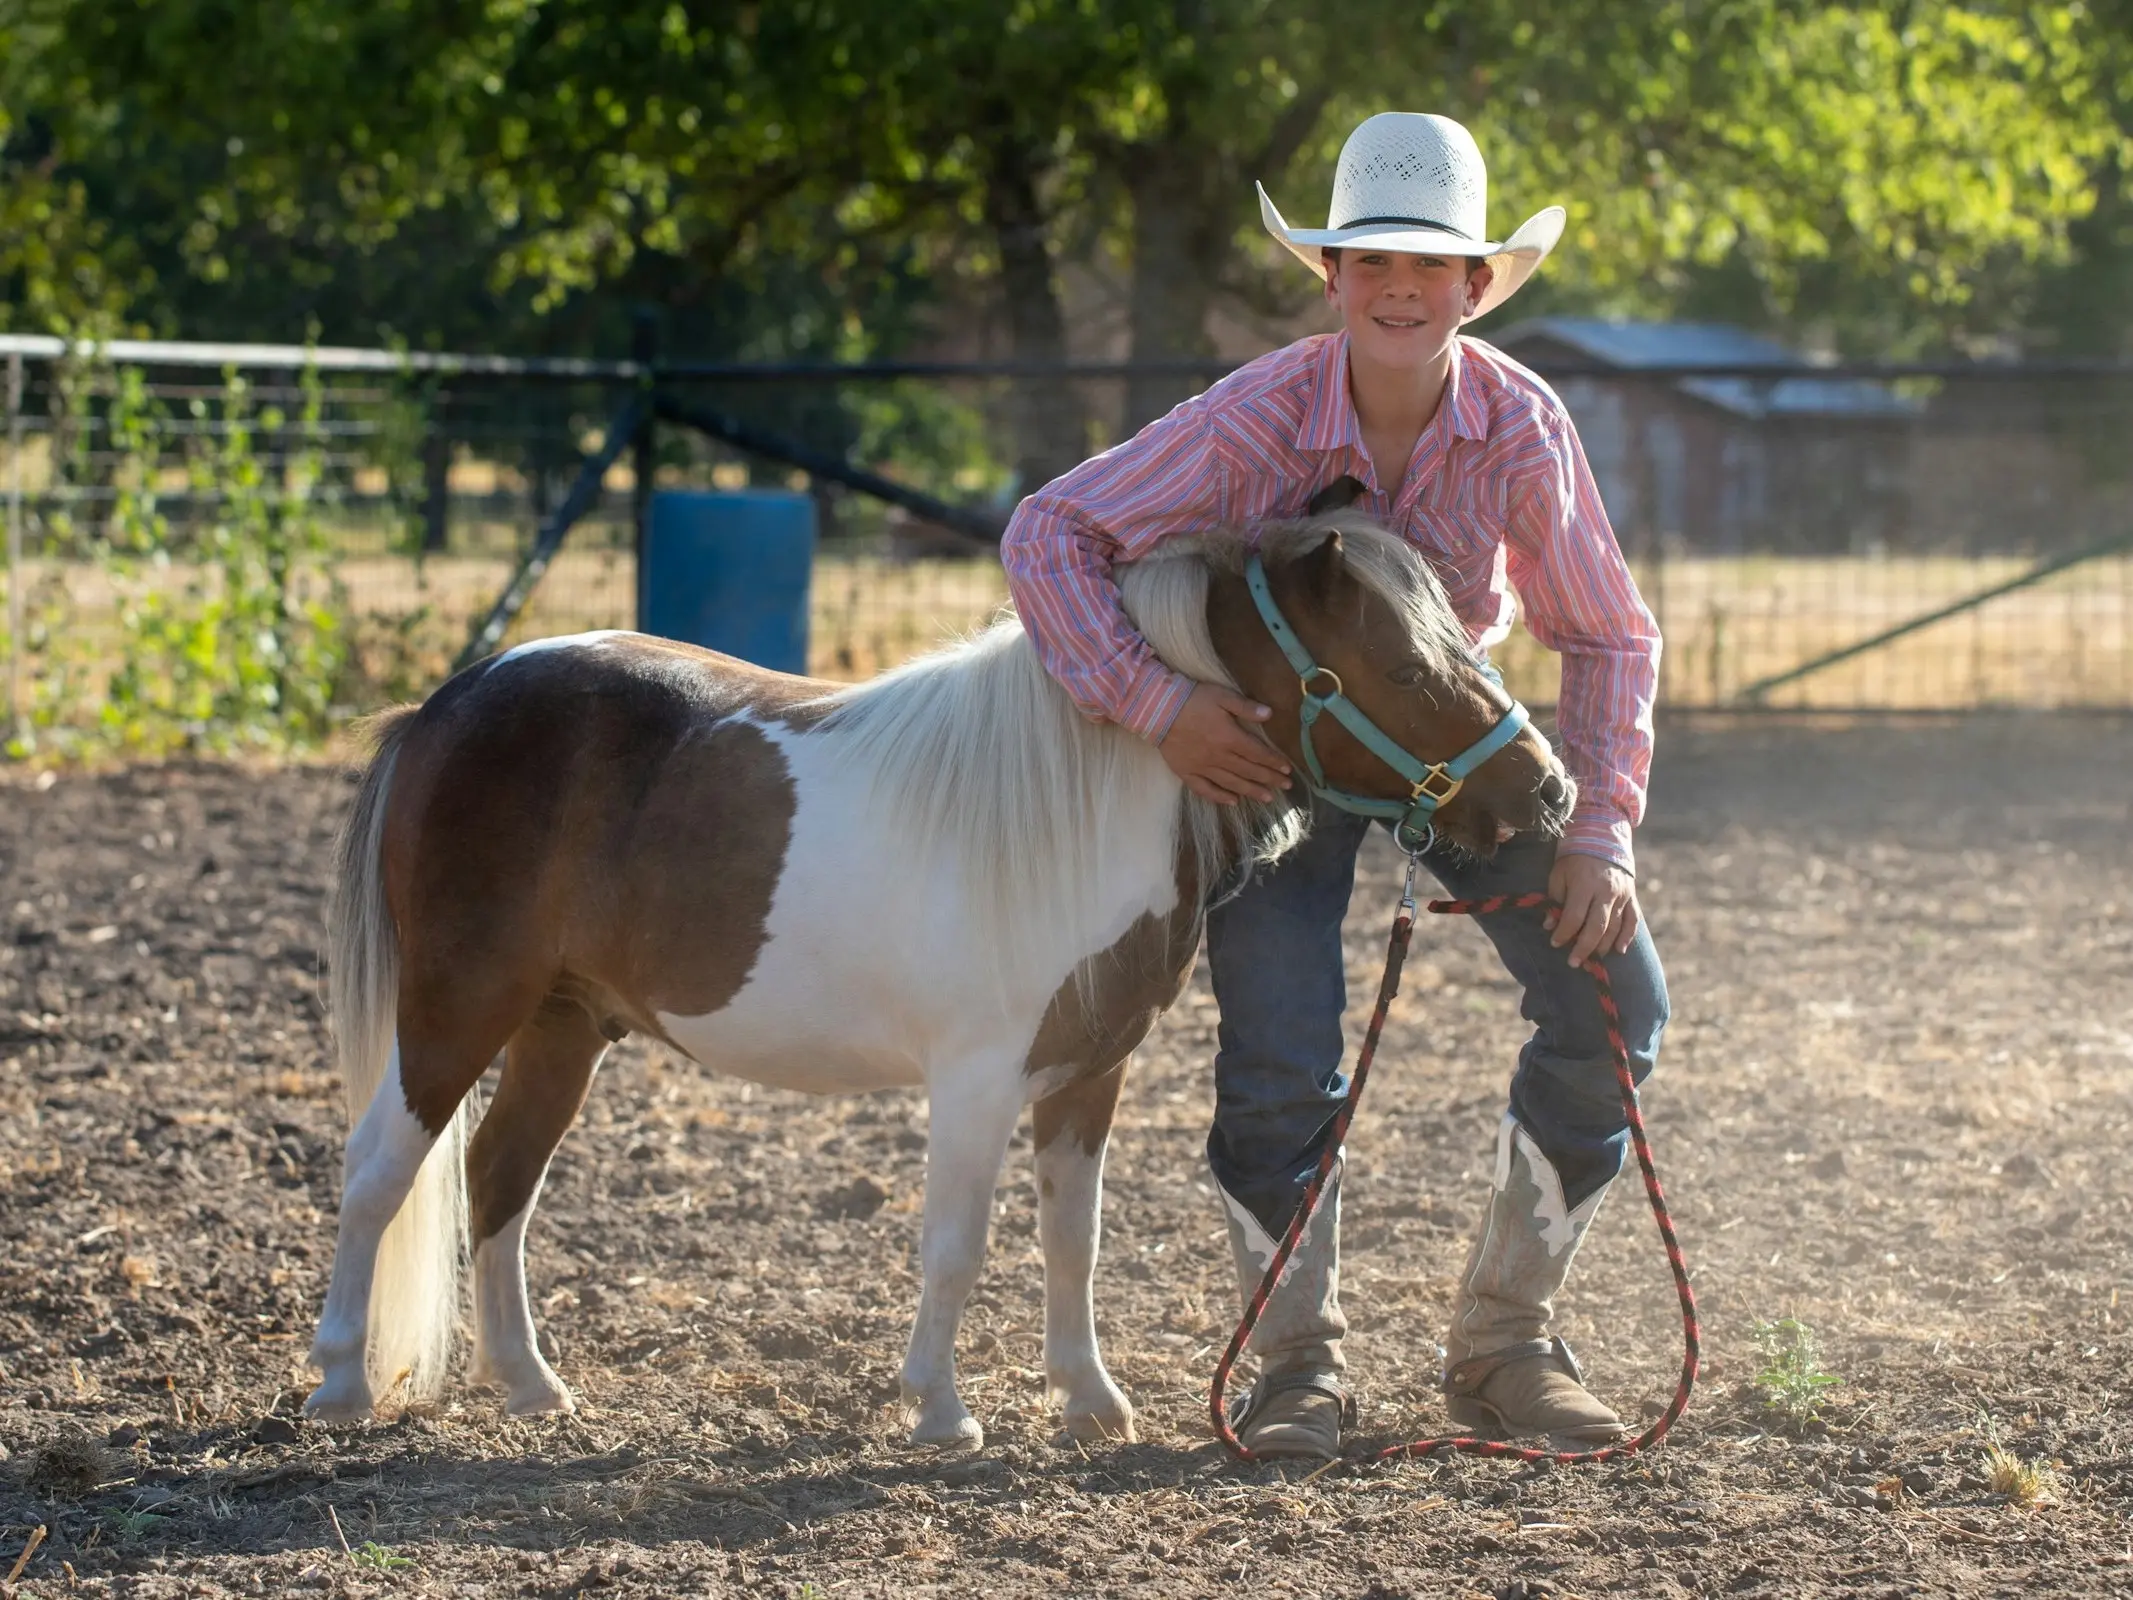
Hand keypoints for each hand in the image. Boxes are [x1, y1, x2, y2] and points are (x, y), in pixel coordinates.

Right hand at [1156, 682, 1293, 805]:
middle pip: (1249, 770)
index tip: (1287, 769)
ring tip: (1267, 798)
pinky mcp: (1186, 772)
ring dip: (1251, 791)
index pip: (1258, 753)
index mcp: (1230, 737)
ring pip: (1231, 783)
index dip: (1274, 762)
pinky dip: (1219, 797)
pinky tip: (1232, 802)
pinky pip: (1205, 789)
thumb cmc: (1192, 699)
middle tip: (1286, 786)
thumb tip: (1270, 714)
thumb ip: (1246, 707)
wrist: (1157, 709)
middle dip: (1269, 779)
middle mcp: (1219, 756)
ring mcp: (1202, 767)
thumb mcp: (1222, 696)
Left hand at [1545, 852, 1640, 967]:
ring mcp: (1622, 895)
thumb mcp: (1559, 875)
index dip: (1564, 933)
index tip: (1555, 943)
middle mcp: (1606, 891)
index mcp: (1585, 884)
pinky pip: (1633, 920)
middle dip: (1584, 948)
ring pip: (1615, 927)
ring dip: (1603, 946)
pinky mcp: (1631, 897)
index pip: (1574, 917)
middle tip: (1573, 962)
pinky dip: (1627, 937)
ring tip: (1591, 959)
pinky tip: (1619, 950)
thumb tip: (1550, 925)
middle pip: (1597, 927)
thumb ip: (1555, 900)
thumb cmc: (1574, 860)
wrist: (1603, 840)